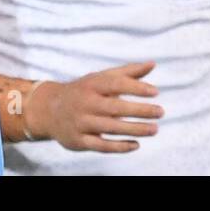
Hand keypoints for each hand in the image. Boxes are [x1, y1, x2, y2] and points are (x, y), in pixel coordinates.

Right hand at [34, 61, 163, 152]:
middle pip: (115, 108)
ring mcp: (81, 123)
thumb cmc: (83, 92)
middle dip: (140, 110)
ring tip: (155, 129)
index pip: (115, 84)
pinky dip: (120, 146)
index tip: (155, 91)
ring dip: (135, 129)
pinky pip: (102, 146)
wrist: (48, 110)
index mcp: (91, 85)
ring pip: (111, 128)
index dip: (135, 87)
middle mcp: (85, 103)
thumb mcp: (100, 79)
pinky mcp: (79, 141)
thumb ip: (127, 73)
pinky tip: (137, 144)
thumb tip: (153, 64)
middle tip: (160, 112)